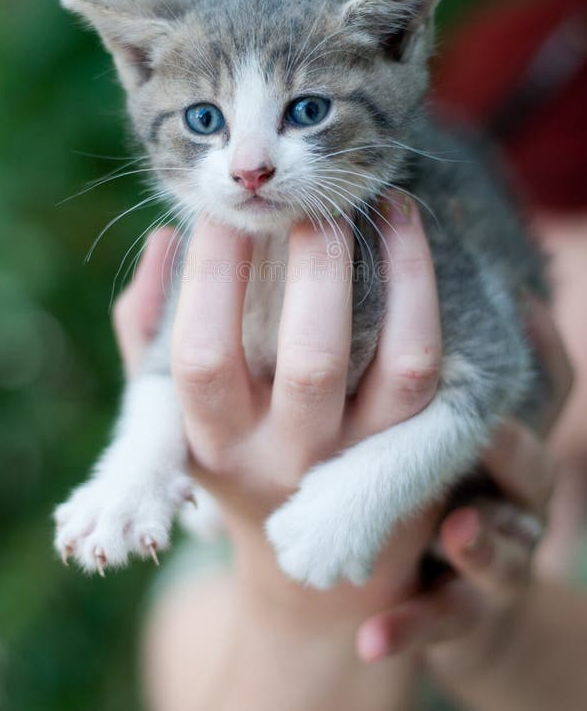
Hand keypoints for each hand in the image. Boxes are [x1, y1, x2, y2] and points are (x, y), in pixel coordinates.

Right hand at [113, 196, 444, 618]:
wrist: (313, 574)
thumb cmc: (233, 462)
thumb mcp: (170, 414)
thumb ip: (147, 330)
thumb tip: (165, 241)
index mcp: (215, 444)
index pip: (204, 355)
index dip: (211, 276)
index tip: (220, 209)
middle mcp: (292, 460)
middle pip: (311, 361)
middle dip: (314, 268)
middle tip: (310, 203)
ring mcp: (364, 461)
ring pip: (396, 364)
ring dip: (397, 274)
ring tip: (383, 205)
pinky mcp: (417, 454)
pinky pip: (435, 372)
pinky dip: (429, 299)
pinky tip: (413, 241)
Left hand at [356, 299, 570, 678]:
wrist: (455, 584)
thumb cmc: (442, 480)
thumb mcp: (444, 423)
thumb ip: (427, 370)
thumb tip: (384, 281)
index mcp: (508, 439)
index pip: (545, 391)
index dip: (542, 348)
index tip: (518, 301)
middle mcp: (514, 495)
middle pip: (533, 468)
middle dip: (514, 448)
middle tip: (489, 429)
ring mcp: (498, 556)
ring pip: (506, 549)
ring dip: (483, 540)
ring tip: (457, 530)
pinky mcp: (466, 611)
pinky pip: (442, 622)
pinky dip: (411, 628)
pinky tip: (372, 639)